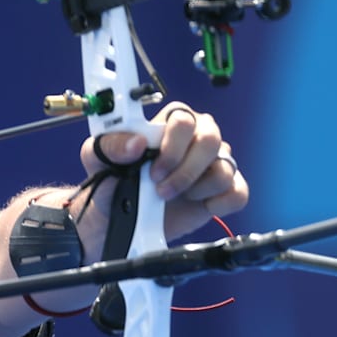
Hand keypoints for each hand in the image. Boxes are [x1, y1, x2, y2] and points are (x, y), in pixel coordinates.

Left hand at [79, 101, 247, 239]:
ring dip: (196, 189)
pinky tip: (198, 205)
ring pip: (225, 169)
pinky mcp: (225, 189)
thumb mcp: (98, 157)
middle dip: (185, 171)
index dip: (172, 146)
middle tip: (161, 189)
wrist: (119, 217)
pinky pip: (239, 192)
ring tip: (172, 197)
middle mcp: (196, 137)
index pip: (184, 119)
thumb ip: (112, 144)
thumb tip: (137, 143)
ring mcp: (214, 163)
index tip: (153, 170)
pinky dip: (218, 203)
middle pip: (211, 140)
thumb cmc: (111, 179)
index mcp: (168, 122)